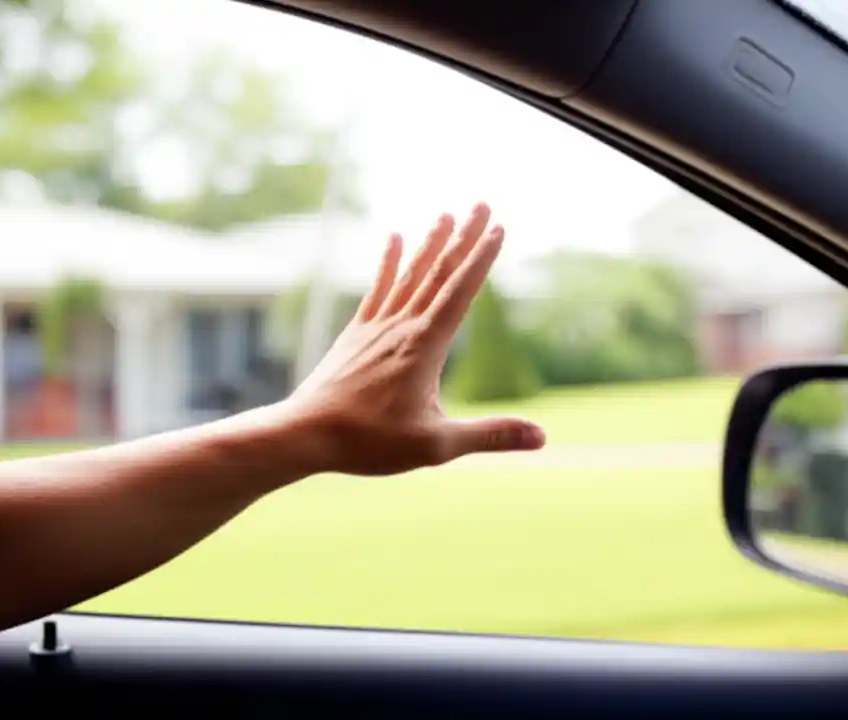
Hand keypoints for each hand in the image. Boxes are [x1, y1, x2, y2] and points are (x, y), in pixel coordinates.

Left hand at [286, 203, 544, 475]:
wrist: (305, 434)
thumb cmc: (369, 442)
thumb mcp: (436, 446)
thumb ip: (490, 436)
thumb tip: (542, 436)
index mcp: (424, 346)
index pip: (460, 292)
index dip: (481, 259)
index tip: (497, 228)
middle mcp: (401, 327)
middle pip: (438, 274)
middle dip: (463, 238)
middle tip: (481, 204)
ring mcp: (375, 327)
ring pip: (409, 276)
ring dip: (430, 244)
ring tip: (445, 216)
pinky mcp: (355, 335)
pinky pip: (377, 290)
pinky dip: (388, 263)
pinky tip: (394, 239)